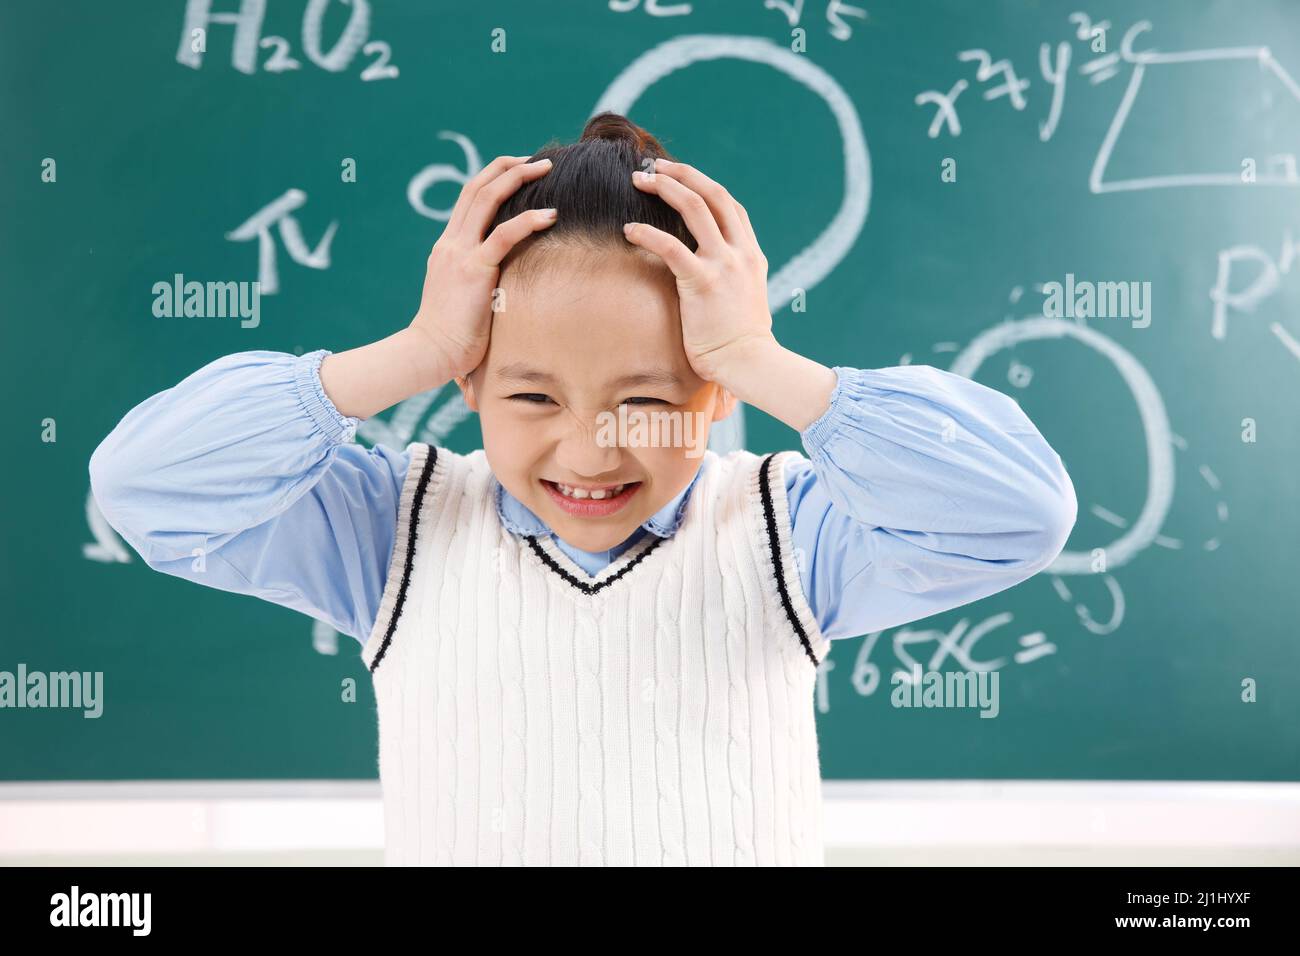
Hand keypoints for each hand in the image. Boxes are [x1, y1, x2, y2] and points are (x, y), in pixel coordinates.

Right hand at [408, 155, 556, 383]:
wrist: (429, 353)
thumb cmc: (450, 339)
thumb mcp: (462, 301)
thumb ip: (479, 286)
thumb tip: (504, 294)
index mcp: (447, 248)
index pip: (469, 200)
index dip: (494, 179)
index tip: (520, 172)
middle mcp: (451, 244)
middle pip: (476, 188)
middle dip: (507, 167)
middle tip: (538, 160)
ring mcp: (460, 253)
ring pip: (486, 199)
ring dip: (517, 178)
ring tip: (546, 169)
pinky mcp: (474, 270)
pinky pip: (503, 235)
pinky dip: (528, 220)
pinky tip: (551, 215)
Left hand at [624, 158, 775, 382]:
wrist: (749, 363)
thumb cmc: (741, 343)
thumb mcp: (746, 301)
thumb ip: (733, 281)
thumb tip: (714, 281)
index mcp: (751, 255)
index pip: (729, 206)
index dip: (703, 185)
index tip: (679, 177)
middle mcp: (740, 253)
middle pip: (713, 194)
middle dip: (683, 174)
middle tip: (655, 166)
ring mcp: (724, 265)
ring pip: (695, 207)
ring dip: (665, 188)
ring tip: (639, 180)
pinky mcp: (703, 282)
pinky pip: (671, 247)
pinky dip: (647, 233)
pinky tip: (628, 230)